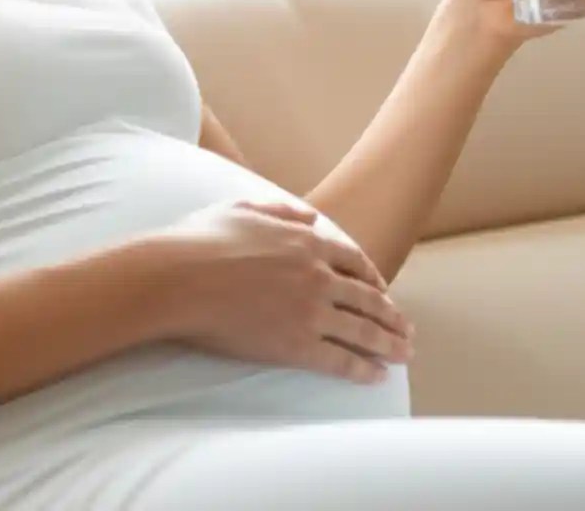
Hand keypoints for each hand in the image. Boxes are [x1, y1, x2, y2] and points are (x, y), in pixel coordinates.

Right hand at [151, 200, 413, 383]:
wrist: (177, 278)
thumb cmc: (199, 241)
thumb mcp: (243, 209)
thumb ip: (281, 212)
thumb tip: (310, 217)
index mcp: (306, 241)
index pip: (354, 261)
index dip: (372, 278)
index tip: (383, 291)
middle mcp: (317, 275)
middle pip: (368, 298)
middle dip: (391, 315)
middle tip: (406, 329)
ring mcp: (310, 311)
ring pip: (363, 330)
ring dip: (390, 344)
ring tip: (405, 355)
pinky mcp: (296, 345)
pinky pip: (340, 360)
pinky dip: (364, 369)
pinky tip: (378, 376)